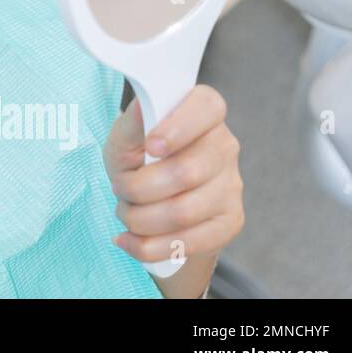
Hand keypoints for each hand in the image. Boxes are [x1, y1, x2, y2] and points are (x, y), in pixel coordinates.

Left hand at [105, 85, 244, 269]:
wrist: (151, 197)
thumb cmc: (138, 156)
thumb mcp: (126, 136)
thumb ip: (133, 122)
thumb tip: (143, 106)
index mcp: (204, 113)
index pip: (207, 108)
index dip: (178, 127)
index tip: (151, 146)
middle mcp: (225, 146)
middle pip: (186, 172)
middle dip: (138, 188)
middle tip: (119, 188)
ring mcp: (232, 186)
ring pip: (184, 213)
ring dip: (139, 219)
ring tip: (124, 212)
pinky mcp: (229, 222)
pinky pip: (189, 243)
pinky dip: (148, 247)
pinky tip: (128, 240)